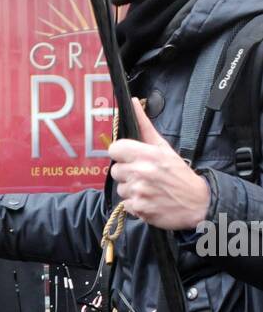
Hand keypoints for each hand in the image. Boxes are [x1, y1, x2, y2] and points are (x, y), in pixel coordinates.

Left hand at [109, 98, 210, 229]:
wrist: (197, 203)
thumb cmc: (179, 174)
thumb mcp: (164, 147)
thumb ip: (145, 126)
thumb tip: (133, 102)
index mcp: (147, 154)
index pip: (115, 149)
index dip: (121, 153)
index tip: (129, 156)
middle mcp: (141, 172)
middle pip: (115, 170)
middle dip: (126, 172)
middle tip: (143, 174)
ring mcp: (139, 191)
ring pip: (120, 188)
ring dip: (131, 189)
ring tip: (148, 188)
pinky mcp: (138, 208)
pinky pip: (126, 204)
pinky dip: (135, 204)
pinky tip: (149, 199)